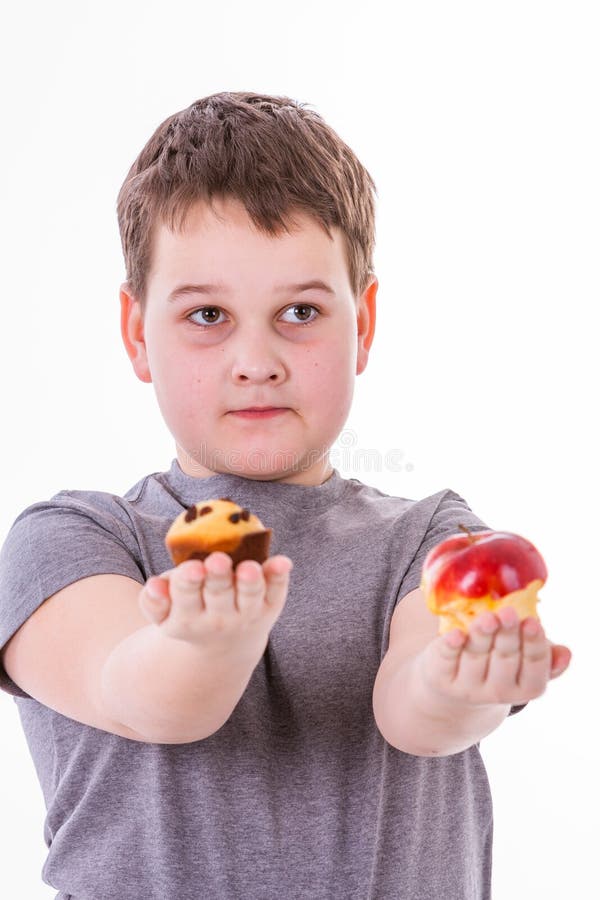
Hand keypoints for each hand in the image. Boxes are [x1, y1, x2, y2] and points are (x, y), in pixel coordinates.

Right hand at [138, 552, 292, 652]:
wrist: (224, 646)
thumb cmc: (189, 613)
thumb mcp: (164, 615)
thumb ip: (153, 600)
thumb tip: (154, 584)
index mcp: (188, 618)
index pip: (186, 598)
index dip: (189, 582)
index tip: (192, 567)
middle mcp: (219, 619)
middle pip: (219, 594)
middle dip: (218, 577)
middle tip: (218, 560)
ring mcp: (247, 614)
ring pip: (250, 595)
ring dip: (250, 582)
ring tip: (250, 568)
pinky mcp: (270, 607)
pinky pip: (277, 590)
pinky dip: (280, 576)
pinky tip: (283, 562)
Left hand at [419, 605, 571, 707]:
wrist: (455, 686)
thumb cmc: (498, 663)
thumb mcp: (523, 664)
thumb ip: (545, 658)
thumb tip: (566, 653)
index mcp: (524, 688)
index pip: (534, 669)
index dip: (534, 646)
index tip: (533, 622)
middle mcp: (496, 693)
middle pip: (504, 660)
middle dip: (508, 636)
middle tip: (509, 613)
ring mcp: (467, 688)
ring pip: (476, 657)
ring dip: (482, 636)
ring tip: (487, 617)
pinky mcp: (442, 678)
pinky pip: (447, 660)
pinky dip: (451, 646)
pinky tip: (454, 633)